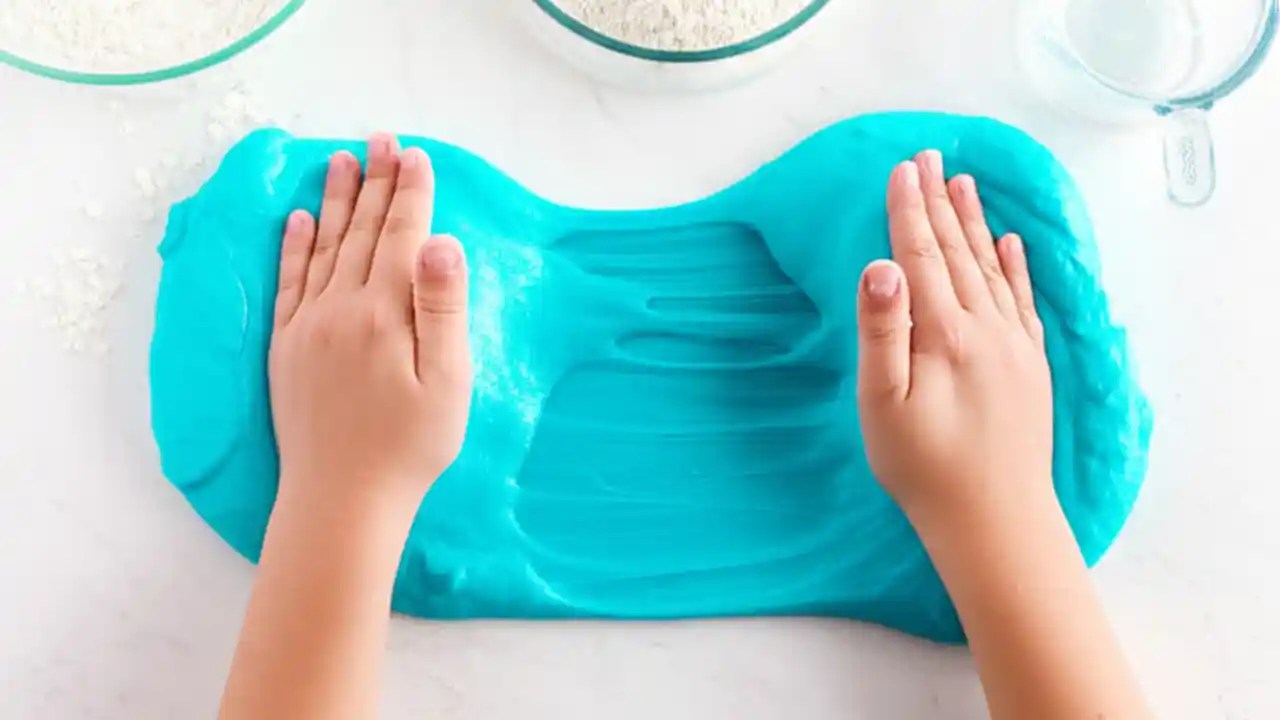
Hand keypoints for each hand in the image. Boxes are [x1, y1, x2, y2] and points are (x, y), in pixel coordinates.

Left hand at [268, 133, 471, 509]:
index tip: (415, 153)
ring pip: (324, 248)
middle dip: (375, 182)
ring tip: (340, 160)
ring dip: (335, 202)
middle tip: (380, 138)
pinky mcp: (287, 348)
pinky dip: (294, 248)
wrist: (341, 501)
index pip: (402, 237)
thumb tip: (440, 241)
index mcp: (386, 313)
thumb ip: (441, 306)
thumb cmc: (410, 448)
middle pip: (362, 232)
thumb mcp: (447, 381)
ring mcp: (308, 327)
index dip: (412, 193)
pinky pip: (288, 283)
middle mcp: (341, 309)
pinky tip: (298, 221)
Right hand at [856, 149, 1052, 526]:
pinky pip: (1023, 301)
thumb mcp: (883, 404)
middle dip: (939, 202)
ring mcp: (1014, 347)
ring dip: (975, 223)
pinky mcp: (1030, 367)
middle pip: (958, 252)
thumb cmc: (924, 469)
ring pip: (992, 269)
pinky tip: (1010, 245)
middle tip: (929, 156)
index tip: (901, 168)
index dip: (908, 211)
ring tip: (963, 183)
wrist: (996, 521)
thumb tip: (881, 267)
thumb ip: (882, 331)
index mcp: (945, 335)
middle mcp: (986, 329)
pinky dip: (1015, 268)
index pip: (921, 257)